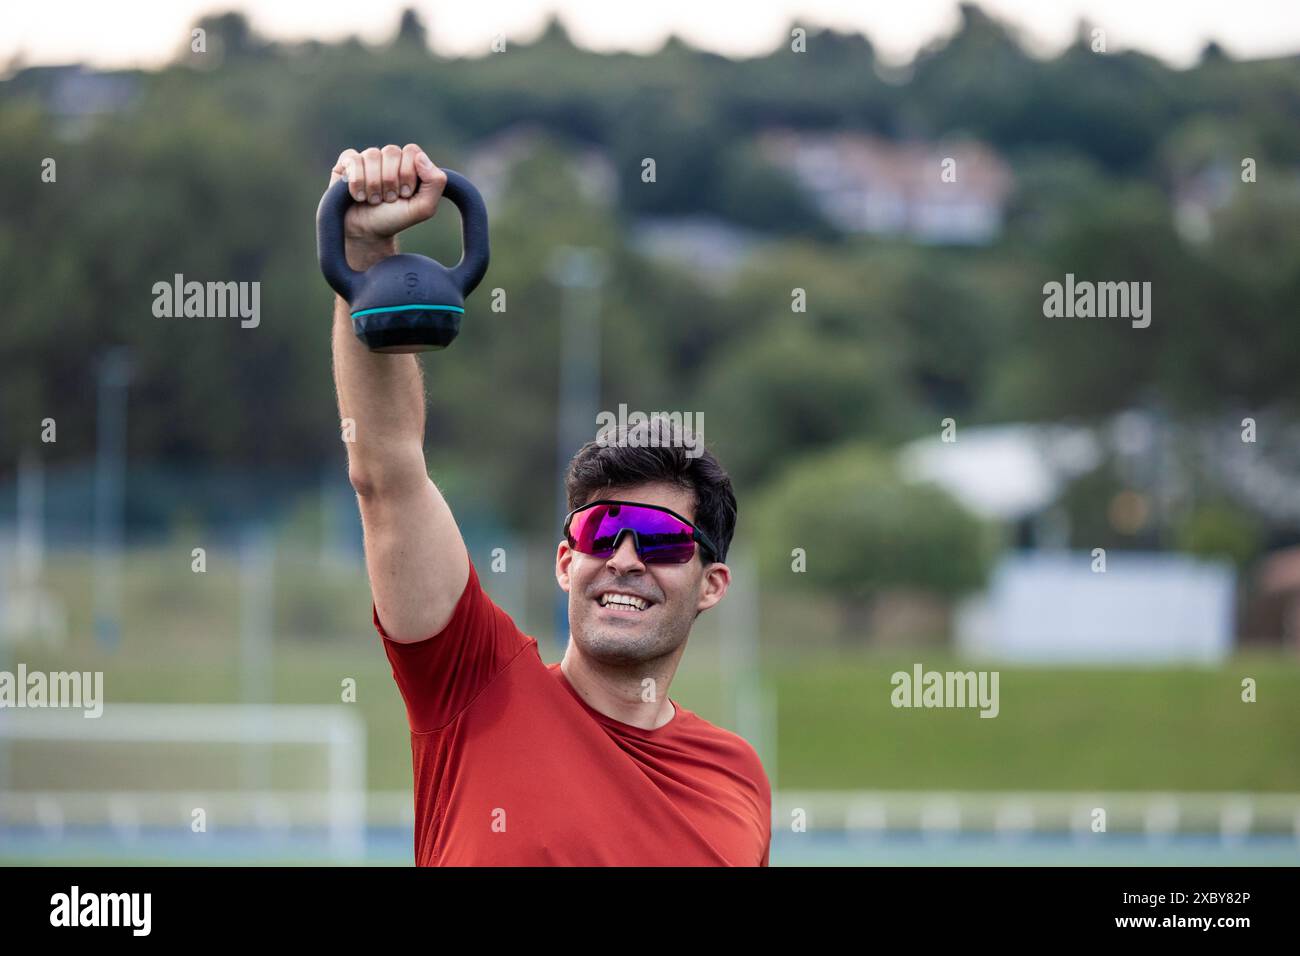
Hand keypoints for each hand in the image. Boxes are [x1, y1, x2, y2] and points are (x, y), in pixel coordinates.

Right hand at [329, 144, 446, 243]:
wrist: (367, 232)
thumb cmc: (395, 218)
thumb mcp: (424, 207)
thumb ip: (435, 182)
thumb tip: (420, 156)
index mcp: (408, 163)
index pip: (412, 151)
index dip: (408, 173)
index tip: (405, 194)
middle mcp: (388, 157)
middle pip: (391, 151)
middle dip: (391, 181)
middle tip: (389, 199)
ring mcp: (367, 158)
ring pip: (372, 155)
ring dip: (374, 184)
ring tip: (374, 200)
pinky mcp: (347, 163)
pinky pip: (353, 159)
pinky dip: (357, 181)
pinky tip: (359, 196)